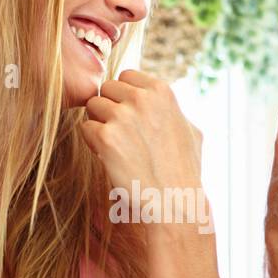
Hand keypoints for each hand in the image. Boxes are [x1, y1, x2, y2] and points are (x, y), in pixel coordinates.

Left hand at [79, 69, 202, 194]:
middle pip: (106, 89)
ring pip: (92, 106)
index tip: (132, 117)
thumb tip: (160, 102)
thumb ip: (172, 110)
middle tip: (122, 134)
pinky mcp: (106, 139)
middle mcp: (141, 99)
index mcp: (162, 91)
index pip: (126, 76)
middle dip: (110, 108)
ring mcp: (122, 117)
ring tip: (117, 146)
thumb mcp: (191, 130)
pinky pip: (86, 128)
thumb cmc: (184, 170)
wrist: (174, 201)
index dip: (124, 96)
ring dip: (100, 125)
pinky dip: (93, 143)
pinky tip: (109, 156)